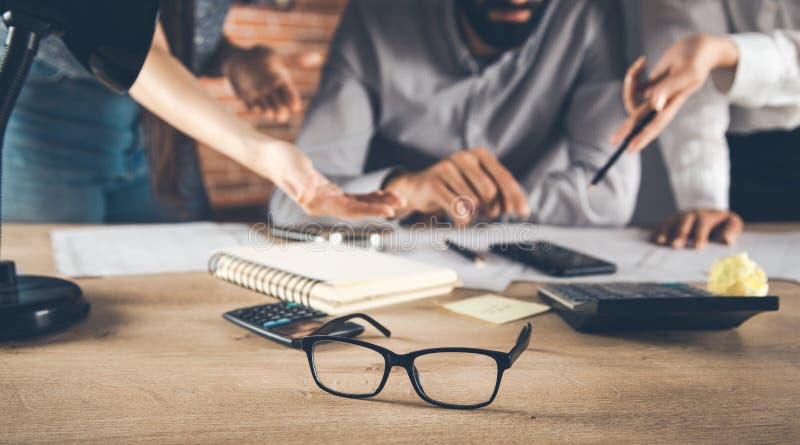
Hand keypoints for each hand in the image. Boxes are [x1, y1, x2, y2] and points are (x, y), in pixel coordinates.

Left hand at [223, 46, 301, 122]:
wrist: (236, 58)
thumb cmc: (258, 56)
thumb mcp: (275, 56)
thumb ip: (294, 59)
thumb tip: (317, 56)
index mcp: (281, 81)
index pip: (289, 92)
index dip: (292, 100)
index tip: (295, 107)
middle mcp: (272, 91)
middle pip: (279, 103)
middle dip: (281, 110)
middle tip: (282, 117)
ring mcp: (260, 96)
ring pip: (267, 106)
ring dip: (269, 112)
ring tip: (271, 115)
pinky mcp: (247, 98)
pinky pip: (251, 105)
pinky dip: (254, 108)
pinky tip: (256, 109)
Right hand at [250, 139, 403, 218]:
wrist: (269, 157)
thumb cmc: (280, 159)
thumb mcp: (291, 167)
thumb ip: (300, 182)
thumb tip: (307, 195)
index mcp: (317, 202)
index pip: (350, 209)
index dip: (371, 210)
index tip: (390, 210)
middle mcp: (323, 205)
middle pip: (357, 209)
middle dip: (380, 207)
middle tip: (402, 202)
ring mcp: (326, 200)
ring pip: (357, 205)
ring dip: (377, 203)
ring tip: (397, 199)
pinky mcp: (328, 192)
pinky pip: (352, 198)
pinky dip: (367, 197)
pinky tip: (380, 194)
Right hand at [384, 148, 529, 224]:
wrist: (419, 187)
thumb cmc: (455, 188)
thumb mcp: (478, 186)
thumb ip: (499, 194)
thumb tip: (518, 209)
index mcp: (479, 155)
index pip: (503, 176)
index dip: (515, 196)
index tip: (523, 212)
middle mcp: (464, 157)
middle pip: (489, 191)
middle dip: (492, 209)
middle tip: (487, 215)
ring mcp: (446, 167)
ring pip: (472, 201)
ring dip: (474, 215)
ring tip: (468, 213)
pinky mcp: (433, 182)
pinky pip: (456, 208)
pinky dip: (462, 220)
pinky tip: (459, 219)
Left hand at [611, 34, 738, 151]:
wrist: (699, 46)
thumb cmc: (698, 58)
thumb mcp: (688, 72)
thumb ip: (670, 88)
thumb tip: (655, 106)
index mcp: (674, 103)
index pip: (656, 124)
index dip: (643, 137)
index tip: (630, 149)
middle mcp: (663, 102)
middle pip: (641, 119)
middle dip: (627, 129)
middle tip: (613, 140)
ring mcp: (656, 93)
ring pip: (634, 100)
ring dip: (629, 85)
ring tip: (639, 65)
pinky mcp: (652, 84)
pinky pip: (636, 86)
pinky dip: (633, 75)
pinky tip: (642, 62)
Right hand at [653, 209, 743, 248]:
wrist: (709, 211)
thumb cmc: (721, 222)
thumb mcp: (732, 223)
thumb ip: (732, 230)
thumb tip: (727, 240)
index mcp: (706, 216)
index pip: (702, 225)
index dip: (700, 236)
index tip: (698, 247)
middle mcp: (691, 215)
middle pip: (684, 223)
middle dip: (680, 234)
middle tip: (676, 246)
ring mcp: (679, 217)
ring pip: (671, 222)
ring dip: (665, 232)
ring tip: (660, 242)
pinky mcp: (671, 221)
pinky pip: (663, 225)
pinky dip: (657, 231)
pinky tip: (652, 240)